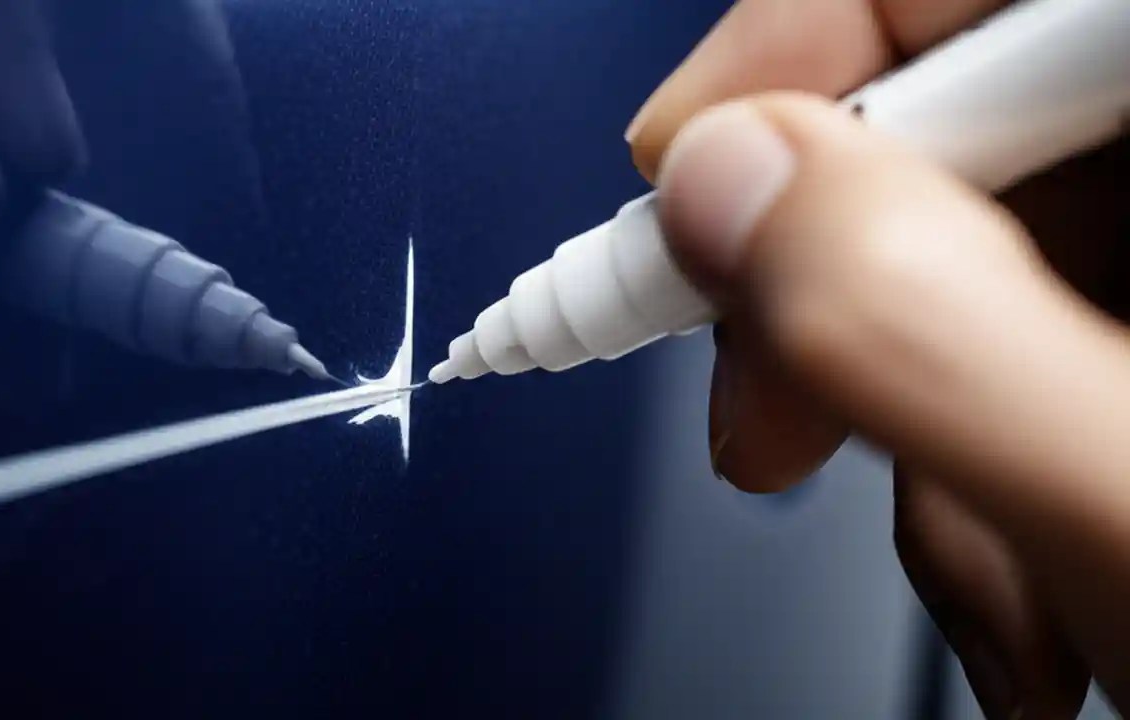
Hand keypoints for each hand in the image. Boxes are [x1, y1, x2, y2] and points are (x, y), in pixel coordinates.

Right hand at [625, 1, 1128, 716]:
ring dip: (919, 437)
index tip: (681, 180)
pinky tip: (1035, 589)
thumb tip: (731, 190)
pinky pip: (1035, 354)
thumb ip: (934, 334)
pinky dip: (984, 479)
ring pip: (988, 268)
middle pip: (980, 129)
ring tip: (993, 592)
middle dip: (837, 292)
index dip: (806, 57)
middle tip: (770, 417)